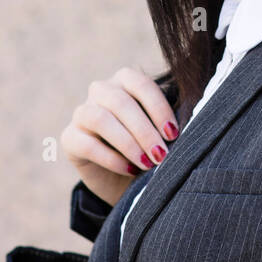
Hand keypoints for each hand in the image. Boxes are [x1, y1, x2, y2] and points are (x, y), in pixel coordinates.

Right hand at [60, 66, 180, 206]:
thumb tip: (191, 122)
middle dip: (144, 130)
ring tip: (147, 164)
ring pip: (100, 118)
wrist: (124, 180)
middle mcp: (100, 91)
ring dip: (127, 142)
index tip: (174, 134)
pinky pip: (87, 144)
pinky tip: (130, 170)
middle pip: (119, 101)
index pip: (139, 83)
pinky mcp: (69, 138)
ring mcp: (82, 113)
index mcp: (125, 81)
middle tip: (161, 155)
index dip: (157, 107)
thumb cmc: (150, 148)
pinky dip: (111, 158)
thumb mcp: (162, 132)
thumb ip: (168, 122)